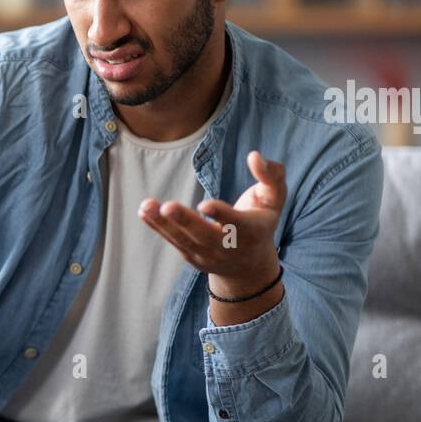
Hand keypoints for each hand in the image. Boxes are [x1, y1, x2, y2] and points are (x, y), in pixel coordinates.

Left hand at [138, 149, 285, 295]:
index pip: (235, 223)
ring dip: (163, 223)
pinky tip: (145, 211)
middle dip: (185, 221)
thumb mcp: (275, 198)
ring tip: (147, 206)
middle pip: (204, 235)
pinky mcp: (191, 256)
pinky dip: (158, 227)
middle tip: (167, 207)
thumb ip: (271, 175)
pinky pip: (173, 241)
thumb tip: (253, 156)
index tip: (204, 205)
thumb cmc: (262, 221)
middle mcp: (228, 247)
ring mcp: (207, 255)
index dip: (221, 215)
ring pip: (184, 240)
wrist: (249, 266)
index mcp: (251, 230)